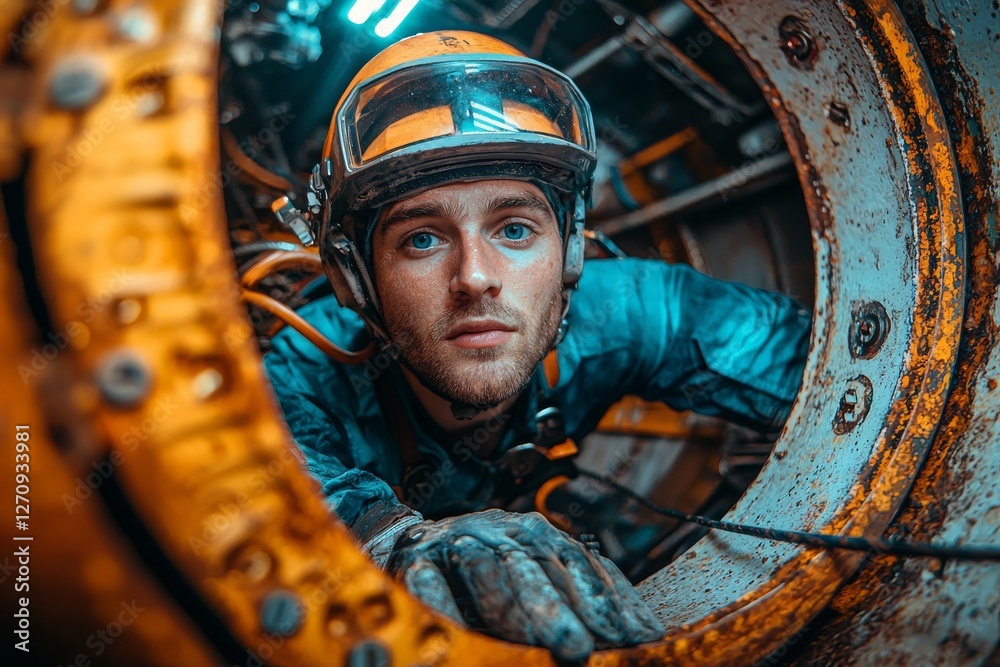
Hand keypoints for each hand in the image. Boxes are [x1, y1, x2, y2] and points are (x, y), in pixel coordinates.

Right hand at [385, 509, 662, 661]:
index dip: (604, 600)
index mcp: (540, 535)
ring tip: (525, 642)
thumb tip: (647, 636)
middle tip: (578, 649)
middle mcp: (503, 531)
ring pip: (485, 568)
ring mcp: (459, 542)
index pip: (579, 564)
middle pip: (534, 566)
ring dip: (507, 607)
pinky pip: (428, 583)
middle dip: (559, 608)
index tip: (629, 638)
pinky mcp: (417, 561)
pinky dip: (440, 604)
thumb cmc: (497, 569)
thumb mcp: (545, 574)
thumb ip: (587, 599)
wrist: (421, 542)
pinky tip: (453, 626)